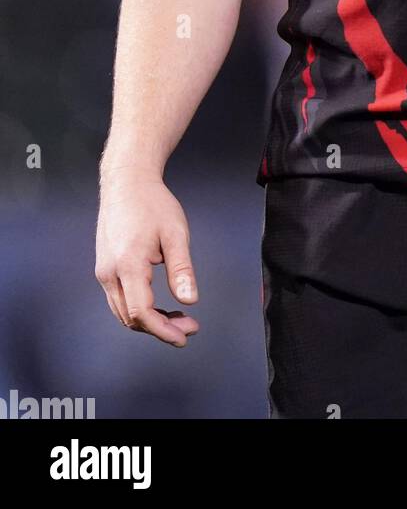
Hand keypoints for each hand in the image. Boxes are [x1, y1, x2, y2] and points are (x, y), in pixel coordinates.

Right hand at [95, 167, 199, 345]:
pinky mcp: (104, 268)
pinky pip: (119, 300)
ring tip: (178, 317)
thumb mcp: (175, 233)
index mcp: (128, 265)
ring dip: (149, 321)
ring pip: (123, 312)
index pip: (142, 312)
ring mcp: (103, 271)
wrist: (126, 182)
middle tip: (189, 326)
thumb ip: (182, 269)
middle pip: (131, 318)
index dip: (163, 330)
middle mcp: (109, 273)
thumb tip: (190, 300)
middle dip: (160, 328)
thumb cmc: (152, 203)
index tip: (185, 336)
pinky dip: (139, 309)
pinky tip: (160, 305)